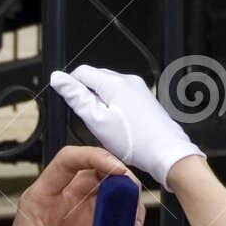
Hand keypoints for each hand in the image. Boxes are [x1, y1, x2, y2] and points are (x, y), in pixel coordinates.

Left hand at [0, 145, 143, 225]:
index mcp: (41, 201)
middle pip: (99, 177)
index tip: (119, 172)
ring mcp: (80, 222)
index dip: (96, 158)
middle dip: (122, 186)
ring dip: (129, 213)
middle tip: (135, 208)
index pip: (68, 161)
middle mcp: (63, 206)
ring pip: (113, 201)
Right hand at [49, 65, 204, 185]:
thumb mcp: (97, 121)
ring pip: (109, 88)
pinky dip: (114, 107)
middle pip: (96, 78)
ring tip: (107, 126)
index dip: (71, 87)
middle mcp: (129, 80)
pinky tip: (119, 126)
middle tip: (91, 121)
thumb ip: (76, 97)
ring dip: (101, 102)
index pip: (82, 72)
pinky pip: (122, 96)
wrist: (167, 153)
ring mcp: (139, 89)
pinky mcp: (145, 99)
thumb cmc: (134, 141)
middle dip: (87, 96)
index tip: (73, 106)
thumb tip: (58, 78)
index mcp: (115, 83)